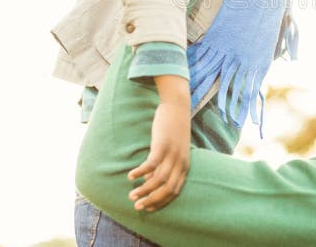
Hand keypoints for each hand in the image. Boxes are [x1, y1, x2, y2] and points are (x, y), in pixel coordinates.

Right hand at [127, 76, 190, 211]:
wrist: (177, 107)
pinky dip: (140, 172)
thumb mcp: (174, 149)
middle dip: (151, 201)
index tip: (149, 208)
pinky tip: (130, 176)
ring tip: (131, 195)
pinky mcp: (162, 145)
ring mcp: (172, 154)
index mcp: (185, 165)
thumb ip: (165, 164)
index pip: (175, 191)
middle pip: (167, 189)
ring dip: (143, 190)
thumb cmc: (173, 129)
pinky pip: (150, 164)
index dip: (161, 202)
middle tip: (137, 206)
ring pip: (158, 180)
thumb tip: (149, 179)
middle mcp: (180, 162)